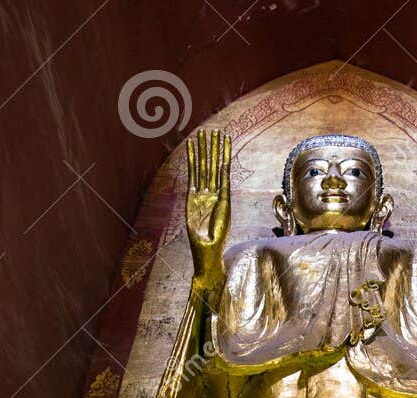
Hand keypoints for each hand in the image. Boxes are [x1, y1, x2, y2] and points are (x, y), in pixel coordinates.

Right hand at [186, 129, 230, 288]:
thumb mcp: (224, 211)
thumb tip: (224, 174)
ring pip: (202, 167)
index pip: (224, 168)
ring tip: (202, 135)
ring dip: (202, 151)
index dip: (224, 152)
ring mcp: (201, 192)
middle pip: (212, 164)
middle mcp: (212, 190)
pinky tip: (191, 149)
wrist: (207, 247)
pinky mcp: (191, 196)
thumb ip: (223, 192)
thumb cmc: (218, 235)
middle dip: (213, 147)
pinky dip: (191, 161)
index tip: (225, 137)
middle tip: (213, 130)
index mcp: (224, 194)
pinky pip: (191, 175)